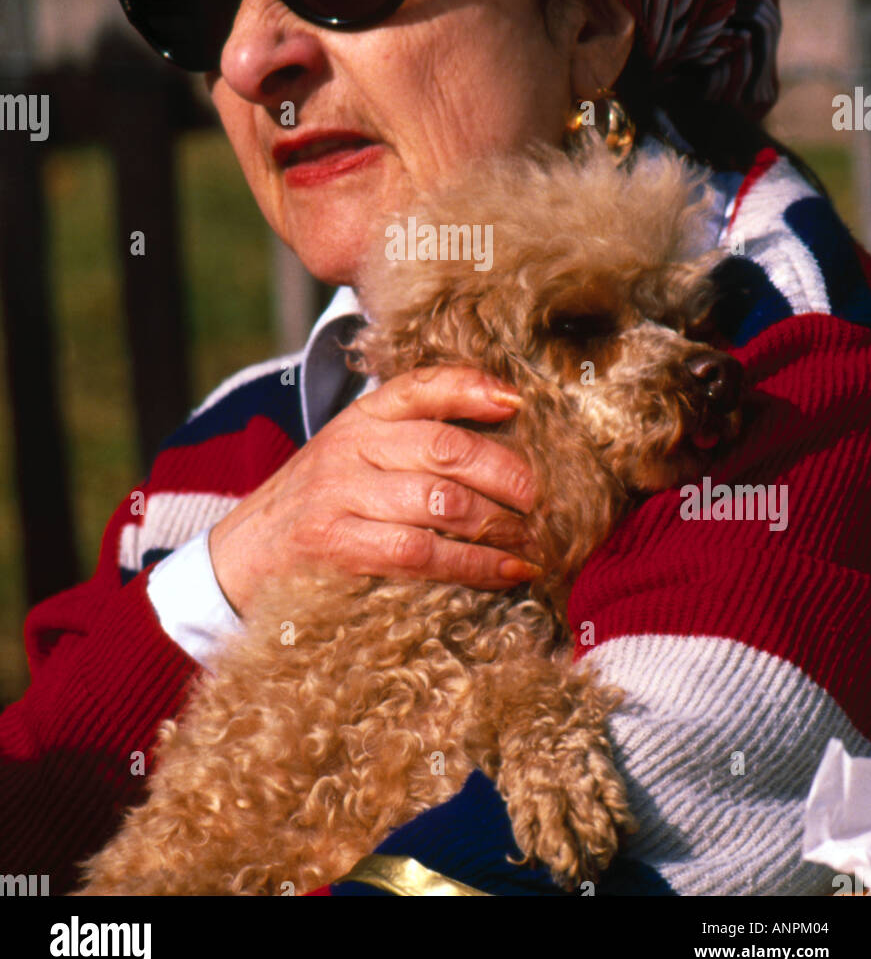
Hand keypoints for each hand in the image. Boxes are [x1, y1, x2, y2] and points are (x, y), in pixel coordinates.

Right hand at [208, 364, 539, 616]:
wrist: (241, 556)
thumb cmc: (319, 504)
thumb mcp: (356, 455)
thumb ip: (412, 439)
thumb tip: (503, 434)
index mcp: (360, 417)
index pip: (421, 387)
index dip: (473, 389)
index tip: (517, 403)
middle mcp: (351, 447)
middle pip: (445, 448)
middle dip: (506, 472)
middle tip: (540, 497)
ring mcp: (341, 495)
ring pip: (441, 502)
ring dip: (499, 525)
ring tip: (532, 539)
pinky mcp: (338, 546)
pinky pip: (423, 552)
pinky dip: (475, 564)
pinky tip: (507, 571)